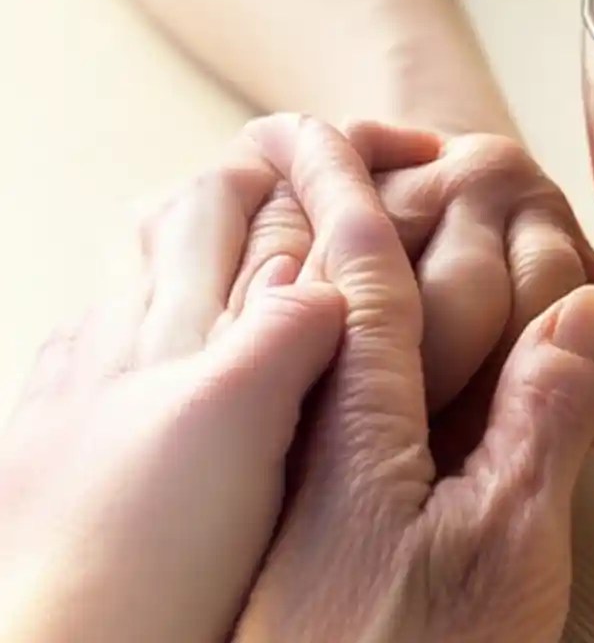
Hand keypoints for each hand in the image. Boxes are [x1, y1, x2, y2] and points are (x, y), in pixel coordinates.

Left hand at [0, 153, 346, 642]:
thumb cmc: (137, 556)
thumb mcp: (228, 427)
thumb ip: (278, 335)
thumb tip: (328, 274)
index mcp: (174, 321)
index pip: (242, 190)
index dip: (318, 153)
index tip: (405, 148)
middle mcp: (126, 333)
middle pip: (196, 209)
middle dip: (272, 170)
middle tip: (352, 167)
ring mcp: (97, 378)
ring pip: (153, 263)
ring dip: (219, 230)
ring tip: (279, 227)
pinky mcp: (76, 429)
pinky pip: (122, 329)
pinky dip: (174, 301)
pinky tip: (188, 330)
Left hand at [231, 115, 593, 641]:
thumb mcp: (507, 551)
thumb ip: (537, 422)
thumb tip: (577, 310)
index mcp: (361, 431)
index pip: (350, 281)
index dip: (341, 196)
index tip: (323, 127)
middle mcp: (312, 447)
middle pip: (295, 302)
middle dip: (290, 216)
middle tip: (293, 147)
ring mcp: (296, 492)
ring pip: (281, 353)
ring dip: (284, 273)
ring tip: (290, 222)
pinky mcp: (293, 537)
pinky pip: (285, 408)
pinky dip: (291, 350)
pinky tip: (311, 365)